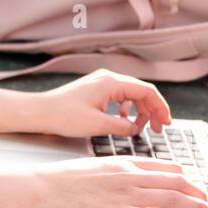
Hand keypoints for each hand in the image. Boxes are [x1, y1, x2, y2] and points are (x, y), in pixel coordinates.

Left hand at [23, 67, 171, 138]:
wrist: (40, 112)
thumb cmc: (64, 116)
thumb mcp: (98, 125)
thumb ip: (122, 126)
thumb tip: (136, 129)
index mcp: (111, 83)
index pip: (146, 91)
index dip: (160, 107)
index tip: (167, 123)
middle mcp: (108, 78)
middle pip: (140, 92)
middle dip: (152, 110)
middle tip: (158, 129)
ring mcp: (101, 83)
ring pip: (130, 95)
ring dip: (140, 111)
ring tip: (142, 128)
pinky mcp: (95, 90)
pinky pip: (119, 97)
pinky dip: (126, 109)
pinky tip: (124, 121)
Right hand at [33, 155, 207, 207]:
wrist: (47, 185)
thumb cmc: (66, 179)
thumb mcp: (97, 168)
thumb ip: (116, 176)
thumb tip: (127, 188)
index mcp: (125, 162)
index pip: (164, 167)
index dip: (185, 177)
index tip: (195, 184)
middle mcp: (131, 175)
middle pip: (175, 182)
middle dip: (198, 192)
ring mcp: (127, 194)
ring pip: (171, 198)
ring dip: (195, 206)